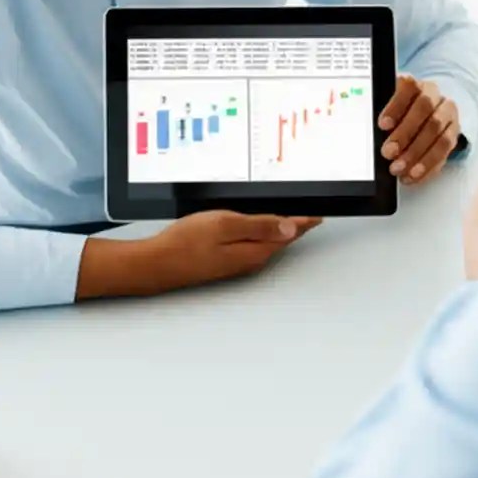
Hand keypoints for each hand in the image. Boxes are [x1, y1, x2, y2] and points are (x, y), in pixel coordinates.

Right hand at [77, 212, 321, 298]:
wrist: (157, 263)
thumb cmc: (186, 243)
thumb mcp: (225, 224)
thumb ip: (259, 225)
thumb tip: (289, 228)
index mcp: (254, 250)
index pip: (288, 233)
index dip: (305, 221)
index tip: (319, 214)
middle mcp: (249, 259)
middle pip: (280, 239)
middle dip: (297, 226)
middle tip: (314, 215)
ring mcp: (236, 261)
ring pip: (266, 242)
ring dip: (280, 230)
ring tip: (295, 220)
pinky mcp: (224, 259)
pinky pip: (251, 244)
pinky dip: (261, 234)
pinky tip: (259, 228)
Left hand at [378, 75, 461, 184]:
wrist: (425, 116)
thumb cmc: (400, 113)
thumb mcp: (388, 109)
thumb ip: (382, 118)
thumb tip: (369, 133)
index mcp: (416, 84)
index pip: (408, 87)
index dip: (396, 106)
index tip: (382, 125)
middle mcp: (436, 97)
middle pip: (424, 111)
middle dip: (405, 134)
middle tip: (388, 152)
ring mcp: (448, 115)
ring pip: (438, 133)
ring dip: (417, 154)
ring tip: (399, 169)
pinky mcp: (454, 134)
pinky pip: (445, 151)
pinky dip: (428, 166)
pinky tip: (413, 175)